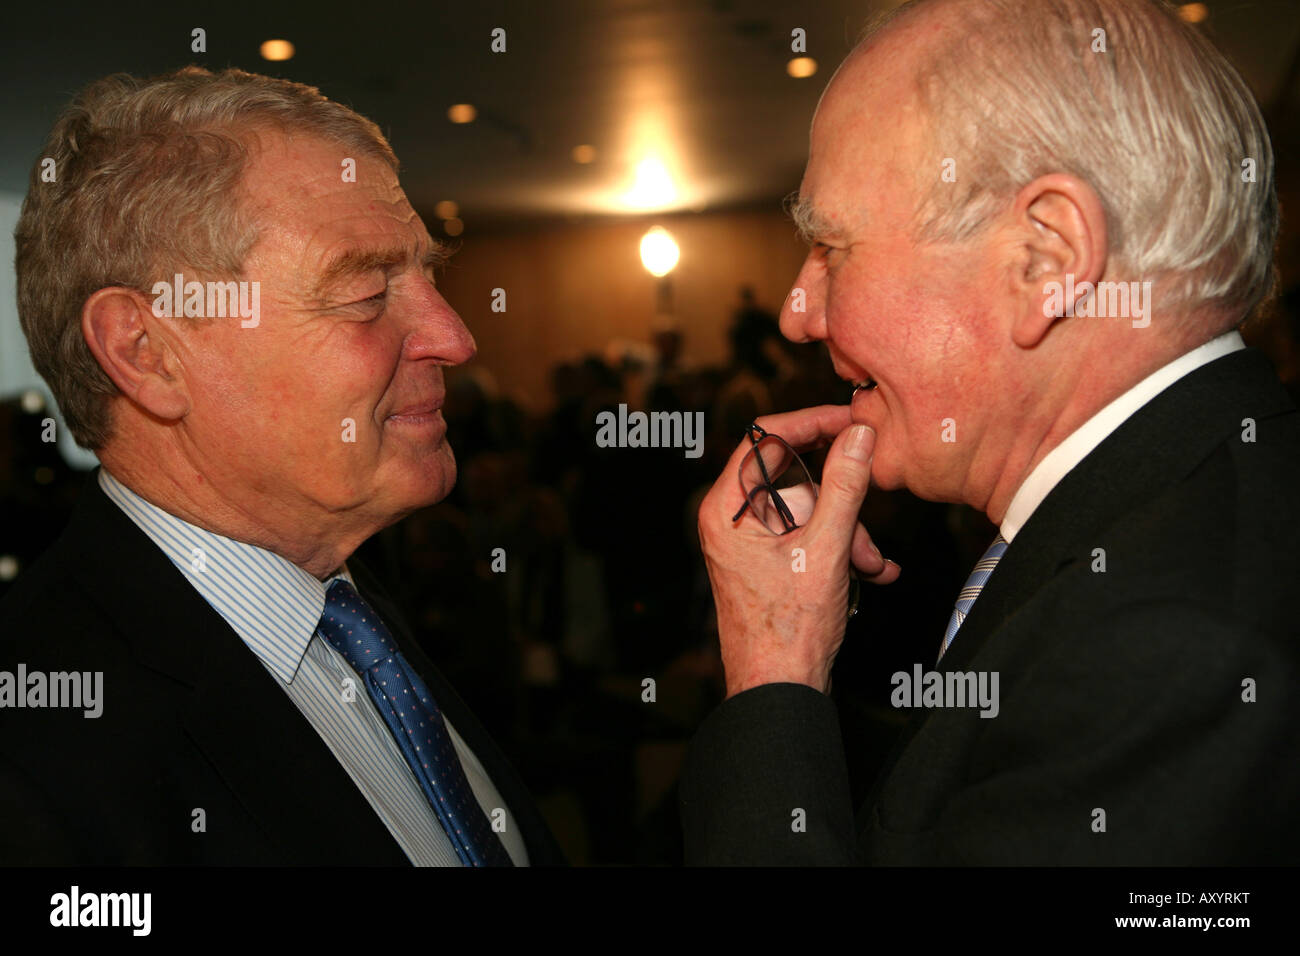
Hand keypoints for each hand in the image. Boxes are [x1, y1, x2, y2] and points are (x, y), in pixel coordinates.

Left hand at [698, 405, 899, 698]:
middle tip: (867, 526)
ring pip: (810, 509)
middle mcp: (731, 520)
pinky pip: (807, 535)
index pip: (766, 438)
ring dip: (847, 533)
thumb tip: (857, 434)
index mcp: (727, 508)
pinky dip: (839, 548)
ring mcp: (748, 542)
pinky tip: (868, 571)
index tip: (853, 421)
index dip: (812, 424)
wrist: (779, 690)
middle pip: (795, 477)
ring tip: (868, 564)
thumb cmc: (788, 630)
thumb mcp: (826, 549)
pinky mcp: (767, 562)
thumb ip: (845, 485)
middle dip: (840, 502)